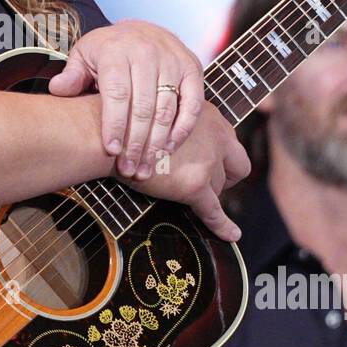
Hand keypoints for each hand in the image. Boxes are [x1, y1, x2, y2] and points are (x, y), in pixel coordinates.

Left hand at [47, 20, 205, 177]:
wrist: (142, 29)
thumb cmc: (109, 49)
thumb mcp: (84, 55)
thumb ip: (72, 75)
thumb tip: (57, 90)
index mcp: (117, 50)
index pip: (117, 92)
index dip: (115, 124)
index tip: (112, 151)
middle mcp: (147, 53)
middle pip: (143, 106)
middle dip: (135, 142)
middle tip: (129, 168)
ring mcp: (173, 60)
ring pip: (167, 108)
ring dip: (157, 143)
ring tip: (145, 167)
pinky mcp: (192, 69)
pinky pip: (192, 104)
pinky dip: (182, 128)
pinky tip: (168, 148)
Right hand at [118, 102, 249, 242]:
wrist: (108, 136)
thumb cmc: (124, 124)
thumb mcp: (161, 111)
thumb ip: (177, 122)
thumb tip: (179, 139)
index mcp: (206, 113)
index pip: (228, 140)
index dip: (218, 155)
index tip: (203, 161)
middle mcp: (215, 133)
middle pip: (237, 164)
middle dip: (224, 175)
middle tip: (202, 180)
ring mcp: (208, 160)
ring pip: (219, 188)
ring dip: (203, 192)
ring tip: (177, 191)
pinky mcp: (196, 185)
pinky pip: (215, 211)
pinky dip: (223, 225)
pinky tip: (231, 234)